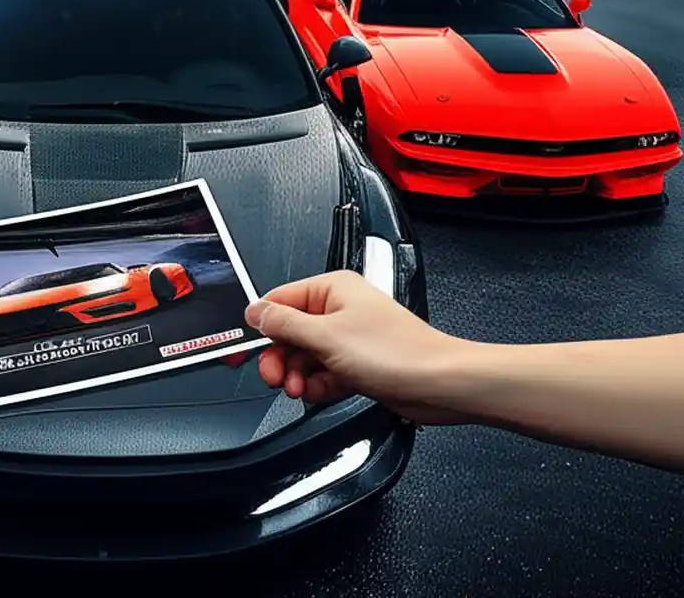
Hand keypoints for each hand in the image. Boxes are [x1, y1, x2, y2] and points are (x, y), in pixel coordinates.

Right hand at [244, 270, 476, 424]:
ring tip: (302, 389)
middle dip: (281, 359)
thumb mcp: (326, 337)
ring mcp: (347, 338)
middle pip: (288, 333)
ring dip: (298, 376)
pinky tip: (321, 392)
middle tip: (277, 377)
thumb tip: (255, 312)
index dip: (261, 328)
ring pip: (304, 357)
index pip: (279, 301)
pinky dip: (317, 386)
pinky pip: (322, 373)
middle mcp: (339, 310)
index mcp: (332, 290)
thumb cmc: (398, 353)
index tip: (245, 351)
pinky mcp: (356, 364)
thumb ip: (285, 324)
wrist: (438, 384)